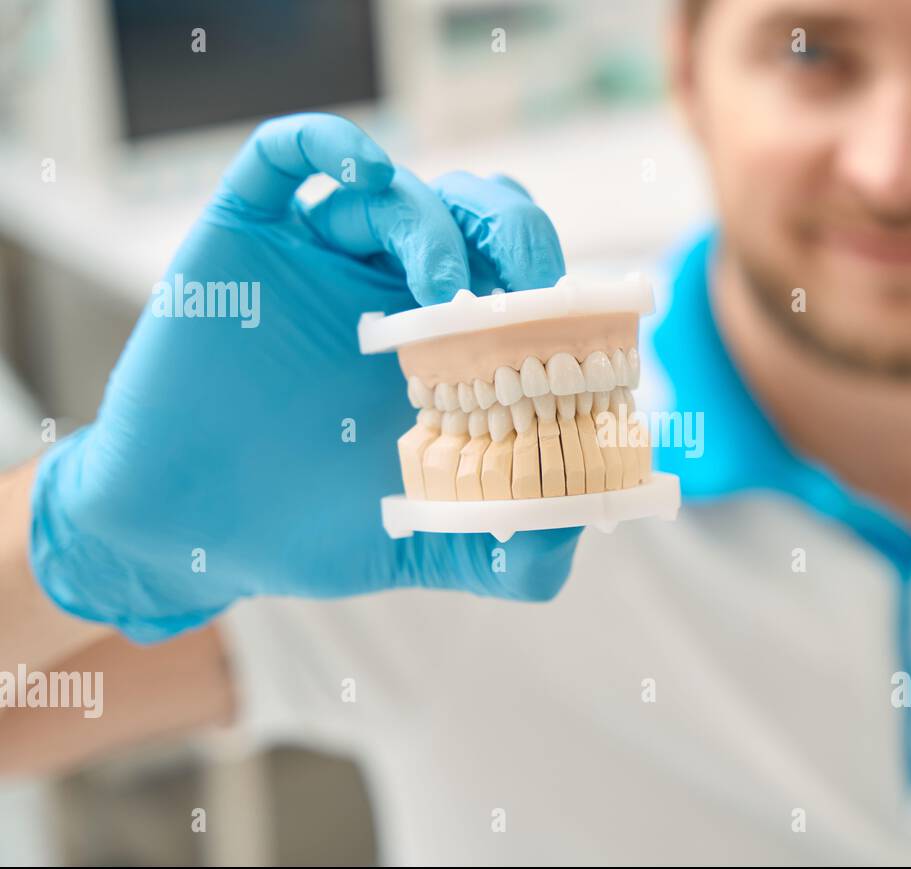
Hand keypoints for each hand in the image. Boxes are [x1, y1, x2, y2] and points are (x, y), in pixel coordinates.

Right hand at [29, 113, 580, 642]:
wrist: (193, 534)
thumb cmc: (310, 532)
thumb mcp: (425, 545)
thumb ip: (508, 550)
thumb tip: (582, 519)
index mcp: (446, 345)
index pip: (521, 276)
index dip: (558, 286)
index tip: (581, 325)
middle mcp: (390, 291)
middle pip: (475, 215)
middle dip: (518, 239)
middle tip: (531, 290)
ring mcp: (318, 260)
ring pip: (395, 190)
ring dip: (437, 223)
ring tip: (444, 289)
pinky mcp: (245, 240)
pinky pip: (281, 158)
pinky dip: (327, 142)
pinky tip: (367, 170)